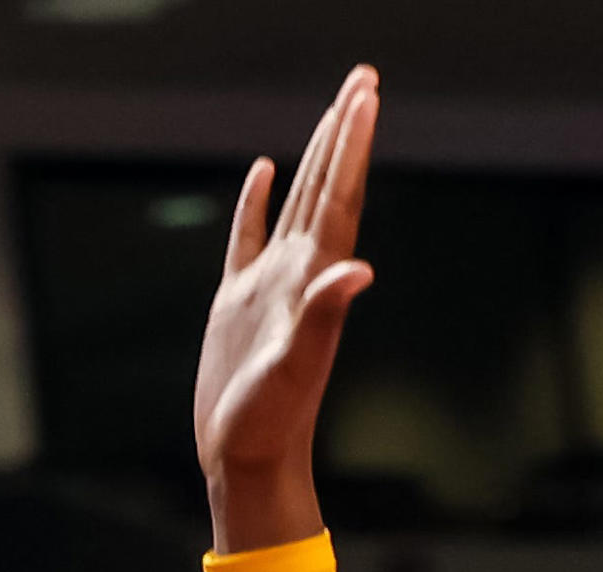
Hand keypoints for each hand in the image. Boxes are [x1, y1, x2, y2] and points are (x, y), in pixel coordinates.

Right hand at [194, 64, 377, 553]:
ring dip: (317, 154)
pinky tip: (262, 169)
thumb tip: (357, 271)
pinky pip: (249, 235)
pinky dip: (256, 199)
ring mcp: (269, 284)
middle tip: (363, 78)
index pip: (339, 197)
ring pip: (296, 200)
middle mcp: (300, 273)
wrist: (246, 461)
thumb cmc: (269, 424)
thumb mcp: (294, 369)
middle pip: (328, 185)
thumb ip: (324, 317)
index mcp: (314, 280)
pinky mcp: (237, 302)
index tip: (365, 95)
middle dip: (345, 131)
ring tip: (333, 108)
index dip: (353, 145)